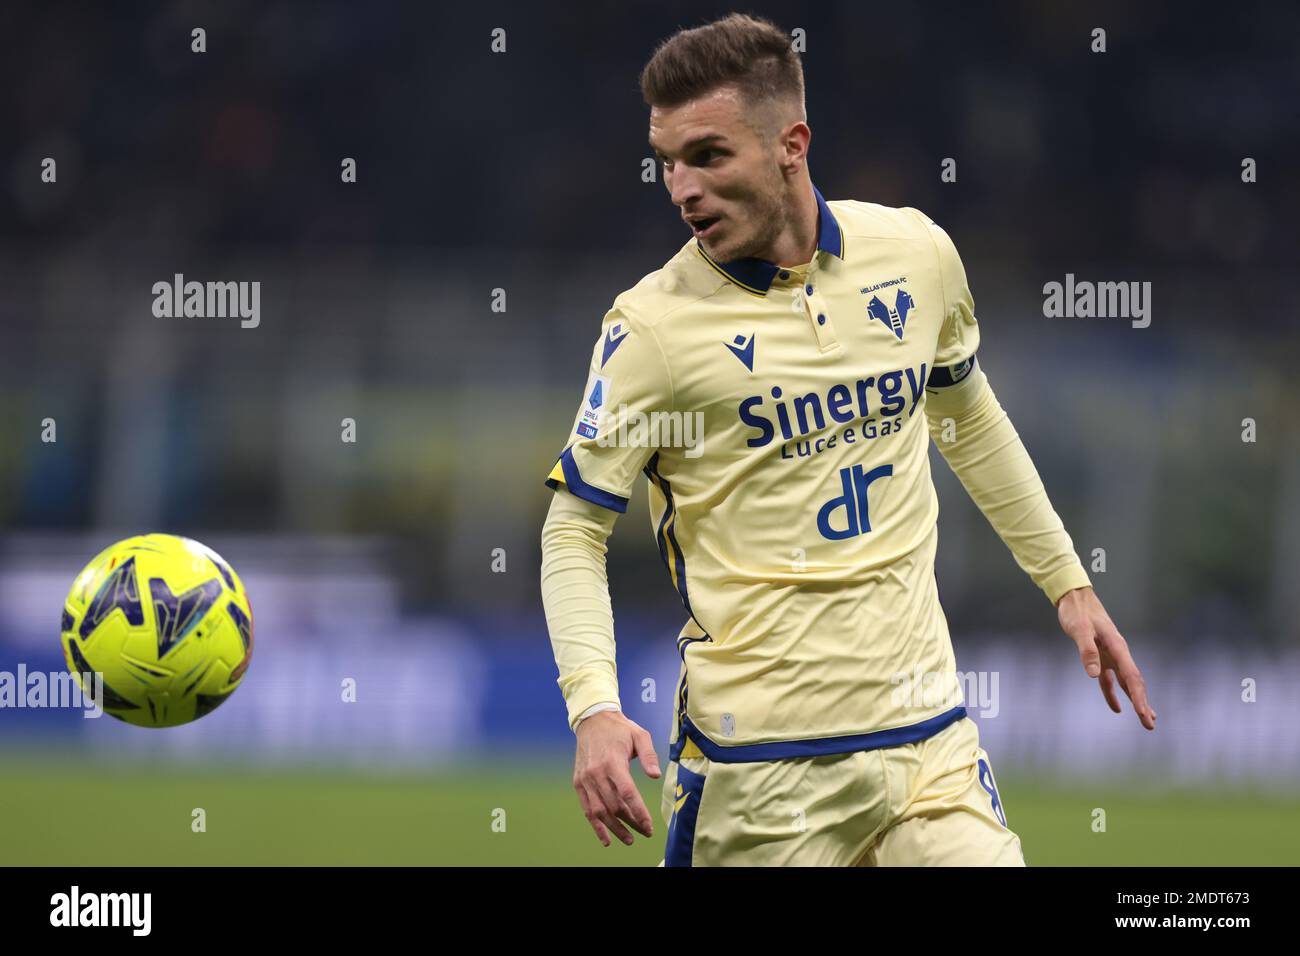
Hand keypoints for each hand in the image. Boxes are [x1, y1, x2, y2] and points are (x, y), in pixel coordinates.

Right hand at [573, 710, 660, 845]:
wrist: (592, 720)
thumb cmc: (619, 728)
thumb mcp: (639, 735)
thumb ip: (649, 755)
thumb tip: (655, 775)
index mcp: (612, 761)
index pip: (627, 793)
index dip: (639, 812)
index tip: (649, 825)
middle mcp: (596, 773)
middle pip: (614, 806)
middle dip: (631, 822)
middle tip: (645, 832)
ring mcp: (585, 780)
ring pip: (600, 811)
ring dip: (615, 829)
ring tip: (629, 839)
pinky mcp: (579, 783)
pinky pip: (587, 809)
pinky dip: (596, 826)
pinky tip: (606, 839)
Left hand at [1057, 586, 1155, 730]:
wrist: (1074, 597)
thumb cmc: (1077, 611)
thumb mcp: (1079, 629)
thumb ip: (1087, 651)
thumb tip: (1094, 674)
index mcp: (1117, 647)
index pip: (1131, 676)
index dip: (1138, 697)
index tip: (1143, 714)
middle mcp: (1118, 652)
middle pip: (1134, 682)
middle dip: (1142, 703)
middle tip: (1150, 725)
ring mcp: (1110, 655)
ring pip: (1126, 682)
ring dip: (1135, 700)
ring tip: (1146, 719)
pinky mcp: (1100, 656)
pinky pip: (1109, 679)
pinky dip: (1112, 694)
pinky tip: (1117, 708)